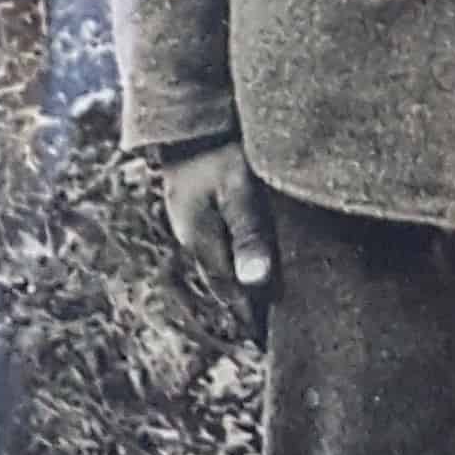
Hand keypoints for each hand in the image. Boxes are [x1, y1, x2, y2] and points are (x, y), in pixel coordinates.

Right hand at [157, 140, 275, 332]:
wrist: (186, 112)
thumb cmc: (218, 149)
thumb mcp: (238, 190)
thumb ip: (248, 234)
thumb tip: (255, 281)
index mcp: (201, 239)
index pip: (228, 290)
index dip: (248, 316)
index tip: (266, 342)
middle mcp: (193, 235)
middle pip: (223, 279)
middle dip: (244, 303)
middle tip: (268, 329)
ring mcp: (192, 218)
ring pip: (220, 260)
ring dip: (239, 280)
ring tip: (261, 299)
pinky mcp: (197, 203)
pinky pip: (219, 240)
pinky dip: (235, 255)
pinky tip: (248, 256)